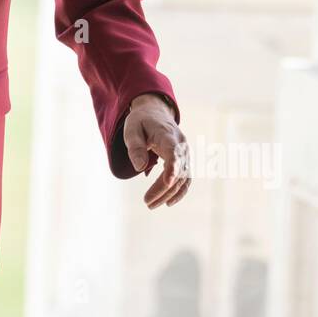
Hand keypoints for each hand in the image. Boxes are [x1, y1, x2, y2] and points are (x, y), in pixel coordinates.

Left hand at [124, 93, 190, 208]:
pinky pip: (185, 179)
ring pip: (183, 178)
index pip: (174, 154)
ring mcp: (185, 154)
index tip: (167, 183)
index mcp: (168, 135)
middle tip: (147, 202)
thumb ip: (135, 147)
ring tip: (152, 204)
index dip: (172, 168)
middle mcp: (181, 146)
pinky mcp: (184, 161)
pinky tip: (168, 202)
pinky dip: (179, 191)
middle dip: (163, 189)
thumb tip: (139, 168)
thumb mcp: (132, 129)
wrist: (155, 112)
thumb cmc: (141, 121)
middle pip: (178, 171)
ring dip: (169, 194)